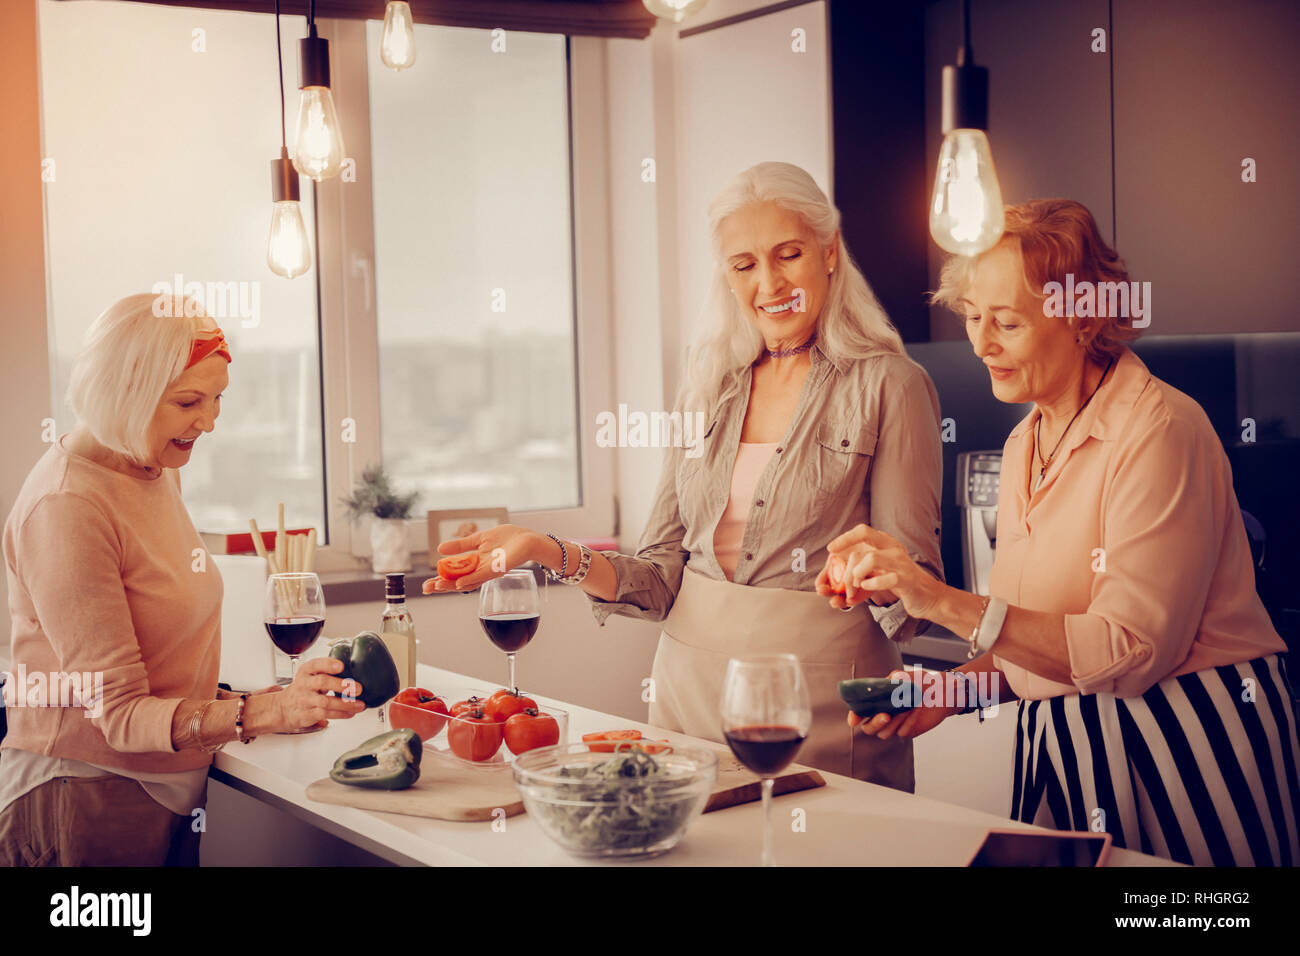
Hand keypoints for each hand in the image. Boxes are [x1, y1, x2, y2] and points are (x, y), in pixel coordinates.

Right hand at [273, 656, 366, 731]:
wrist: (282, 708)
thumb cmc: (303, 690)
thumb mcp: (309, 676)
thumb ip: (326, 672)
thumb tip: (355, 672)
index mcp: (306, 672)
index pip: (315, 665)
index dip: (328, 664)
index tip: (341, 665)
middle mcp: (305, 684)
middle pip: (322, 682)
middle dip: (341, 685)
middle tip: (358, 688)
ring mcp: (305, 700)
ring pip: (325, 702)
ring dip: (346, 704)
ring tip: (360, 704)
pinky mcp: (307, 714)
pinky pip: (325, 714)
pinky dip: (340, 714)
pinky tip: (350, 712)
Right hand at [428, 524, 541, 592]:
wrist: (528, 539)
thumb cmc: (507, 539)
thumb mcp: (479, 539)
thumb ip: (461, 545)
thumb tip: (439, 549)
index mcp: (475, 564)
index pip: (454, 574)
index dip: (440, 580)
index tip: (426, 585)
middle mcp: (480, 571)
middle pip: (458, 581)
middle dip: (442, 586)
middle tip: (426, 589)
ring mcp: (489, 571)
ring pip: (468, 581)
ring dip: (452, 584)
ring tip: (437, 586)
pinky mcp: (499, 568)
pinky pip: (483, 575)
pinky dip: (471, 579)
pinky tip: (460, 583)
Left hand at [823, 523, 942, 619]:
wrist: (927, 596)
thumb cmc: (897, 581)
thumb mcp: (878, 570)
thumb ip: (857, 569)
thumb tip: (826, 579)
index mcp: (885, 543)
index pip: (862, 530)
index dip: (845, 538)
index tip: (831, 549)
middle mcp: (892, 547)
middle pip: (866, 534)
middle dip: (845, 548)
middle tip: (837, 569)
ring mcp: (900, 562)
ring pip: (871, 558)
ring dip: (856, 574)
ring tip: (856, 585)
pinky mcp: (906, 579)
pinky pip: (885, 578)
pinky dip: (871, 584)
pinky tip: (868, 588)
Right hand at [847, 669, 954, 738]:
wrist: (942, 692)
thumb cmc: (921, 682)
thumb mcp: (905, 676)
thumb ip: (894, 679)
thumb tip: (887, 682)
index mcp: (878, 700)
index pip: (860, 711)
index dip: (854, 716)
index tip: (854, 720)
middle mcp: (883, 714)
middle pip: (869, 728)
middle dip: (875, 723)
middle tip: (886, 715)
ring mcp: (894, 724)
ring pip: (884, 733)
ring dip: (894, 722)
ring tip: (907, 708)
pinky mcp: (907, 730)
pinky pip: (901, 733)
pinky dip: (907, 723)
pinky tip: (915, 711)